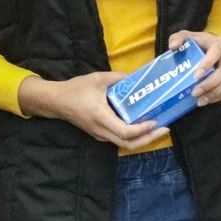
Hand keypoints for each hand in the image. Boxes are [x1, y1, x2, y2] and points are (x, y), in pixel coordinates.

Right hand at [46, 72, 169, 149]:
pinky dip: (133, 136)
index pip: (126, 132)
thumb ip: (118, 77)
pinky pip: (119, 140)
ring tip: (157, 128)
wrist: (56, 101)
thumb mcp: (98, 78)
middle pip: (128, 144)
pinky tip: (142, 126)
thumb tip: (136, 76)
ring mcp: (100, 135)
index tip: (155, 121)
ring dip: (142, 139)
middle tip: (164, 128)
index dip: (142, 130)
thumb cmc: (76, 89)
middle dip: (149, 139)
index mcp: (101, 118)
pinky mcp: (99, 134)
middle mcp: (102, 131)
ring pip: (124, 144)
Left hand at [170, 30, 220, 105]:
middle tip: (195, 93)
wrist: (209, 46)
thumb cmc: (197, 42)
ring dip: (215, 93)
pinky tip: (208, 100)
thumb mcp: (186, 37)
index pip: (215, 52)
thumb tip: (173, 46)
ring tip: (200, 101)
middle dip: (210, 84)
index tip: (195, 76)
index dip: (207, 64)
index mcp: (217, 42)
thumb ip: (177, 38)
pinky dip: (220, 96)